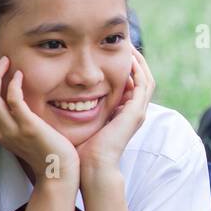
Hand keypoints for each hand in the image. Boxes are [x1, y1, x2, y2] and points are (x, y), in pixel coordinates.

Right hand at [0, 55, 77, 182]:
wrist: (57, 170)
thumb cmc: (42, 148)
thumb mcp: (18, 132)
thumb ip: (9, 116)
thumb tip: (6, 93)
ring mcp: (11, 130)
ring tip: (6, 62)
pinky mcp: (28, 128)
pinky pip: (13, 100)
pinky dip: (13, 84)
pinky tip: (20, 76)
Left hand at [76, 46, 154, 176]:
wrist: (92, 166)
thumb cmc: (83, 150)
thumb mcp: (83, 123)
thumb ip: (80, 109)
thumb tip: (64, 97)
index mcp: (123, 114)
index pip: (130, 84)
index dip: (125, 67)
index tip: (112, 52)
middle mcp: (134, 112)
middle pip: (142, 79)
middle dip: (135, 60)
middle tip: (125, 43)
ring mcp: (137, 112)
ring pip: (146, 79)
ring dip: (139, 61)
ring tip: (129, 45)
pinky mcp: (135, 112)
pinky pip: (143, 85)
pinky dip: (138, 70)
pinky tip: (128, 57)